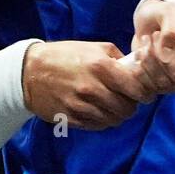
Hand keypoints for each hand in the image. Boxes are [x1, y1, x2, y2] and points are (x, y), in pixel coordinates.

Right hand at [22, 40, 157, 130]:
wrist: (29, 71)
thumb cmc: (64, 56)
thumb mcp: (93, 47)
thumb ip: (117, 58)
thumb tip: (137, 68)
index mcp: (101, 67)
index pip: (136, 88)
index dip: (145, 93)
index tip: (145, 94)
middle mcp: (92, 88)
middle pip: (127, 109)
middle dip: (131, 105)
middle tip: (127, 100)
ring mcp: (80, 105)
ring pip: (114, 120)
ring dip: (117, 115)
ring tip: (112, 106)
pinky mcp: (71, 118)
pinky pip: (97, 126)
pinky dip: (102, 121)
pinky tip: (97, 110)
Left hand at [130, 0, 174, 95]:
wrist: (146, 23)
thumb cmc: (163, 14)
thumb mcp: (169, 10)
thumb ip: (173, 24)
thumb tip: (174, 44)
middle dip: (164, 57)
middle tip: (154, 35)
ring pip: (168, 84)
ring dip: (150, 61)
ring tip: (145, 40)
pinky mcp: (165, 86)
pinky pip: (152, 89)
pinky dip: (141, 72)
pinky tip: (139, 55)